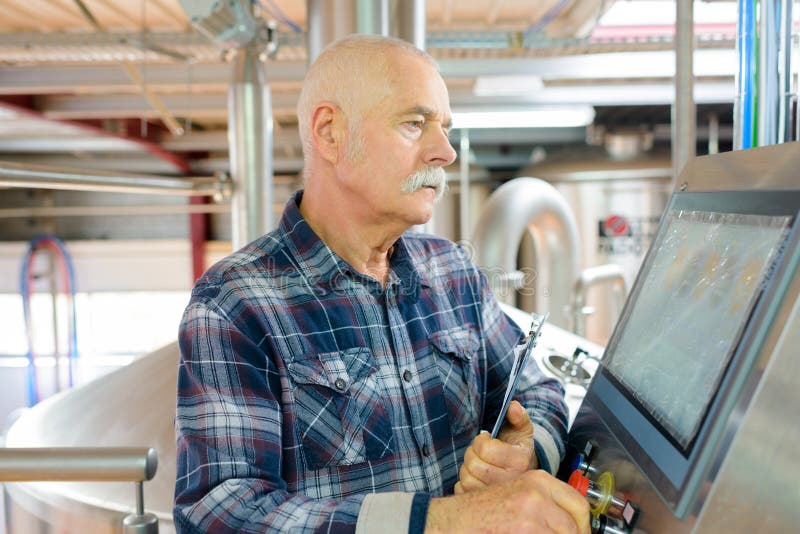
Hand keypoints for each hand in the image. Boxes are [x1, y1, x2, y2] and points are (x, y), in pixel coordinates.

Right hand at [428, 470, 590, 533]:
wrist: (455, 521)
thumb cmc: (482, 511)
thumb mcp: (518, 494)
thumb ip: (545, 502)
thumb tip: (572, 523)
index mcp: (538, 480)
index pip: (579, 504)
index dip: (582, 525)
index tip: (580, 532)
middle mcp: (537, 495)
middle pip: (575, 525)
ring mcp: (531, 516)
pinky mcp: (525, 532)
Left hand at [455, 401, 537, 493]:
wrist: (522, 474)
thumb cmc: (518, 449)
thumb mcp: (522, 430)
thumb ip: (518, 416)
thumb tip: (512, 406)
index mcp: (521, 462)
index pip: (485, 449)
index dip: (481, 440)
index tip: (486, 439)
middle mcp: (512, 483)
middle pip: (473, 464)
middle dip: (472, 453)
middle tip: (480, 452)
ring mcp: (499, 499)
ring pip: (466, 478)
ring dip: (467, 468)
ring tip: (478, 464)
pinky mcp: (486, 507)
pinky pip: (462, 491)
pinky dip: (463, 482)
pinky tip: (474, 478)